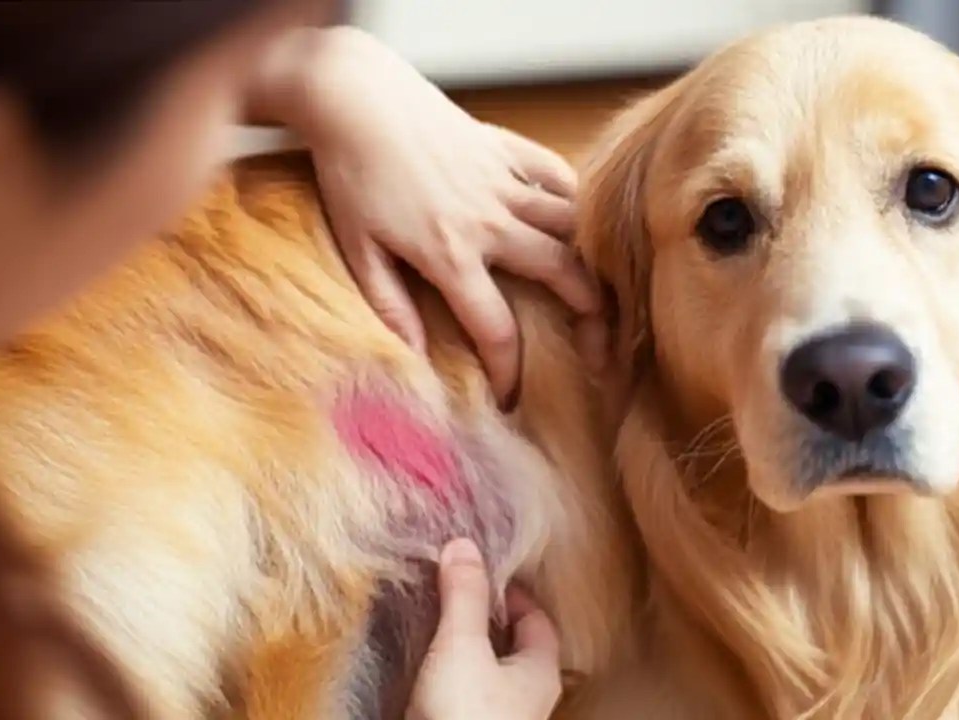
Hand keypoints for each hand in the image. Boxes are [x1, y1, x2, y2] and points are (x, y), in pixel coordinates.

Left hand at [251, 28, 600, 407]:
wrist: (357, 98)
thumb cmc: (350, 175)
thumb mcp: (359, 249)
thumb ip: (390, 306)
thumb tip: (415, 359)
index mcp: (451, 254)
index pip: (495, 328)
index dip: (508, 372)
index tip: (511, 398)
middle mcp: (490, 220)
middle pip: (563, 275)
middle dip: (591, 320)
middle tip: (598, 352)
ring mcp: (505, 181)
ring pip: (574, 226)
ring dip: (595, 263)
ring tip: (607, 295)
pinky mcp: (508, 149)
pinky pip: (560, 176)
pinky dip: (578, 202)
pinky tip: (583, 227)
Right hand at [407, 539, 562, 719]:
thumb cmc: (466, 716)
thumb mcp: (462, 647)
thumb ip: (464, 596)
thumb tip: (464, 544)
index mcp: (539, 673)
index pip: (538, 621)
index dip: (514, 593)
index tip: (482, 572)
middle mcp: (526, 701)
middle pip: (513, 649)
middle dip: (487, 621)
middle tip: (454, 593)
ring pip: (487, 676)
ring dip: (466, 651)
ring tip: (434, 626)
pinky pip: (463, 698)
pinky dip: (448, 678)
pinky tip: (423, 672)